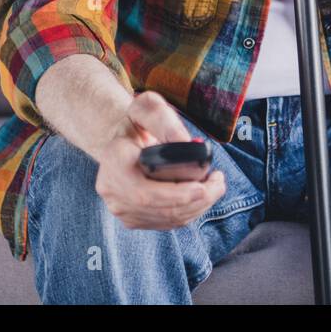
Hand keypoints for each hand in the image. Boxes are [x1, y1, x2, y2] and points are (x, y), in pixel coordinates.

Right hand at [94, 90, 226, 229]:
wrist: (121, 138)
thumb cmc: (137, 121)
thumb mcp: (148, 108)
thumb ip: (164, 121)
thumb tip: (186, 144)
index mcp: (114, 162)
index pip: (146, 193)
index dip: (178, 196)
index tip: (204, 186)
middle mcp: (112, 190)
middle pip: (161, 209)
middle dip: (197, 201)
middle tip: (218, 183)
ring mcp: (120, 208)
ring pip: (167, 219)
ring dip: (197, 207)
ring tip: (214, 187)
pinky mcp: (132, 218)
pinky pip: (166, 223)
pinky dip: (188, 212)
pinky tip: (200, 196)